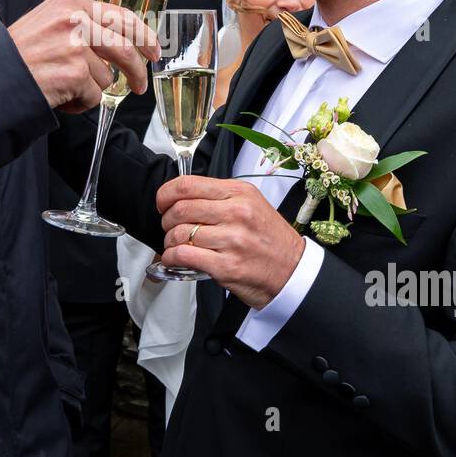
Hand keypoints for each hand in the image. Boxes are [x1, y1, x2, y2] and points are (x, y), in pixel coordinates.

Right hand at [9, 0, 159, 113]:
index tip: (152, 51)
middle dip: (138, 70)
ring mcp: (76, 46)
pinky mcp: (75, 73)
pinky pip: (94, 96)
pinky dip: (80, 103)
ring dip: (90, 90)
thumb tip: (119, 43)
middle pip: (125, 46)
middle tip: (140, 85)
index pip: (120, 16)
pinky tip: (59, 97)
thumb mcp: (48, 24)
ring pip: (107, 77)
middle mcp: (75, 20)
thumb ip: (80, 26)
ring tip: (63, 88)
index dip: (142, 36)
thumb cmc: (17, 55)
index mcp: (69, 3)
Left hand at [156, 176, 304, 308]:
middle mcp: (236, 213)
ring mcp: (232, 240)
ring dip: (169, 241)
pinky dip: (172, 257)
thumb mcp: (252, 205)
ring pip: (179, 233)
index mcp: (240, 193)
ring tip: (175, 245)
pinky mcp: (226, 266)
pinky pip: (184, 256)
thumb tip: (183, 197)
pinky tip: (174, 258)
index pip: (188, 185)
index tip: (162, 203)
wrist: (293, 271)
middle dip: (166, 220)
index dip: (166, 194)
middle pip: (180, 209)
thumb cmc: (271, 240)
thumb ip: (220, 198)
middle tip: (169, 227)